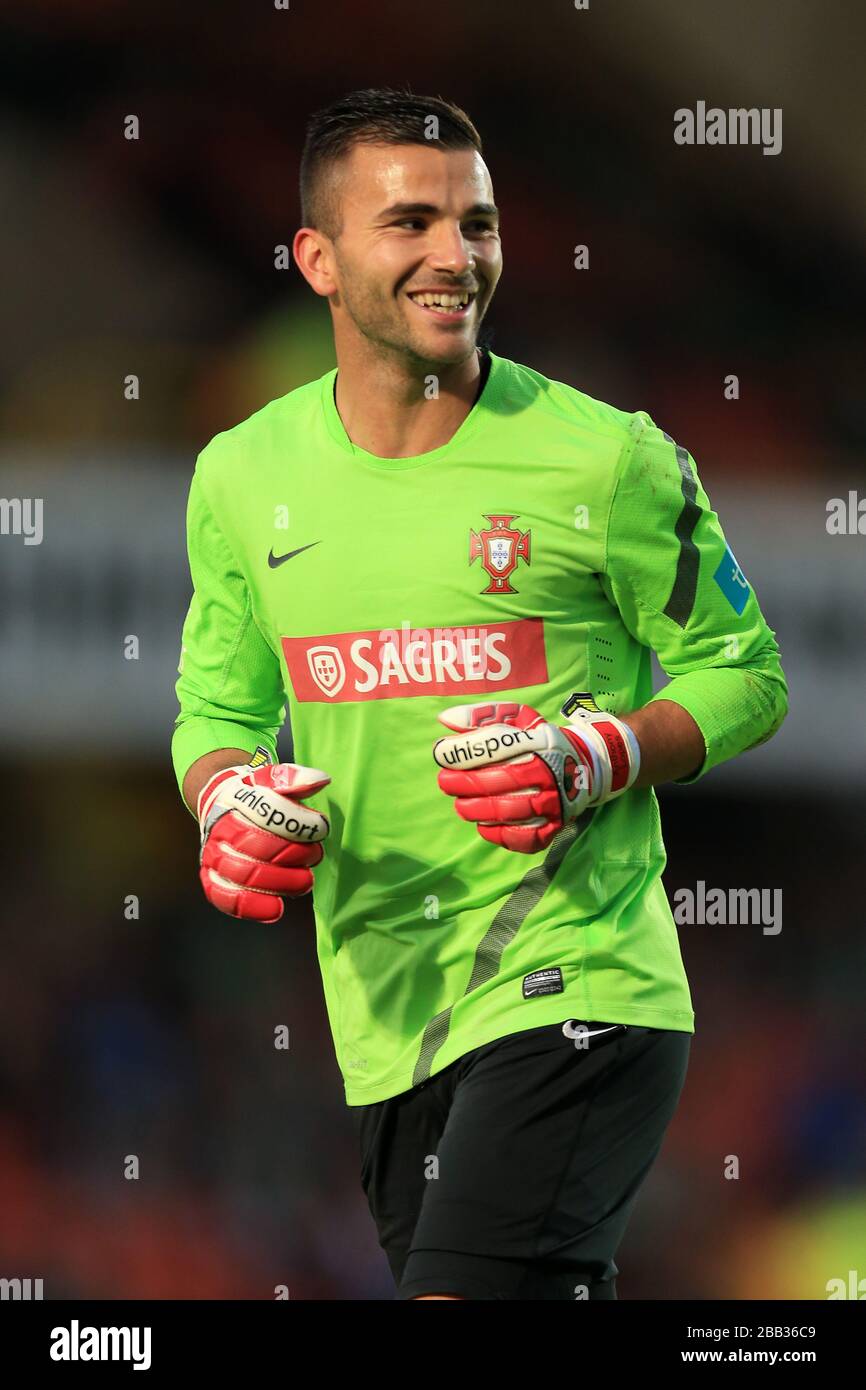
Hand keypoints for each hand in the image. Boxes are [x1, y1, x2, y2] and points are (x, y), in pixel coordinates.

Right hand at [197, 761, 329, 921]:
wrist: (222, 807)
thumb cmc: (255, 796)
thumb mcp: (272, 780)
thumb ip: (294, 779)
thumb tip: (320, 779)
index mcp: (235, 800)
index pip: (266, 812)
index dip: (297, 823)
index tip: (320, 828)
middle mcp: (220, 829)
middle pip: (254, 846)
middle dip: (291, 854)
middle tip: (314, 856)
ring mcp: (214, 856)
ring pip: (242, 874)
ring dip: (279, 881)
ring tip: (305, 882)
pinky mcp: (212, 880)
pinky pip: (225, 897)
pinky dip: (250, 906)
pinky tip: (276, 910)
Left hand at [433, 700, 638, 852]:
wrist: (584, 766)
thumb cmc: (539, 741)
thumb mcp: (518, 718)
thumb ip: (482, 715)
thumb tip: (445, 720)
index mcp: (539, 740)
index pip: (496, 745)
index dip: (464, 751)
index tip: (441, 754)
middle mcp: (549, 770)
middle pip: (501, 781)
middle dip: (465, 784)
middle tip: (445, 783)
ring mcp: (554, 801)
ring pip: (510, 810)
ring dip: (477, 810)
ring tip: (461, 806)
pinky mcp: (555, 825)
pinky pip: (525, 837)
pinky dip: (500, 835)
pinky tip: (484, 826)